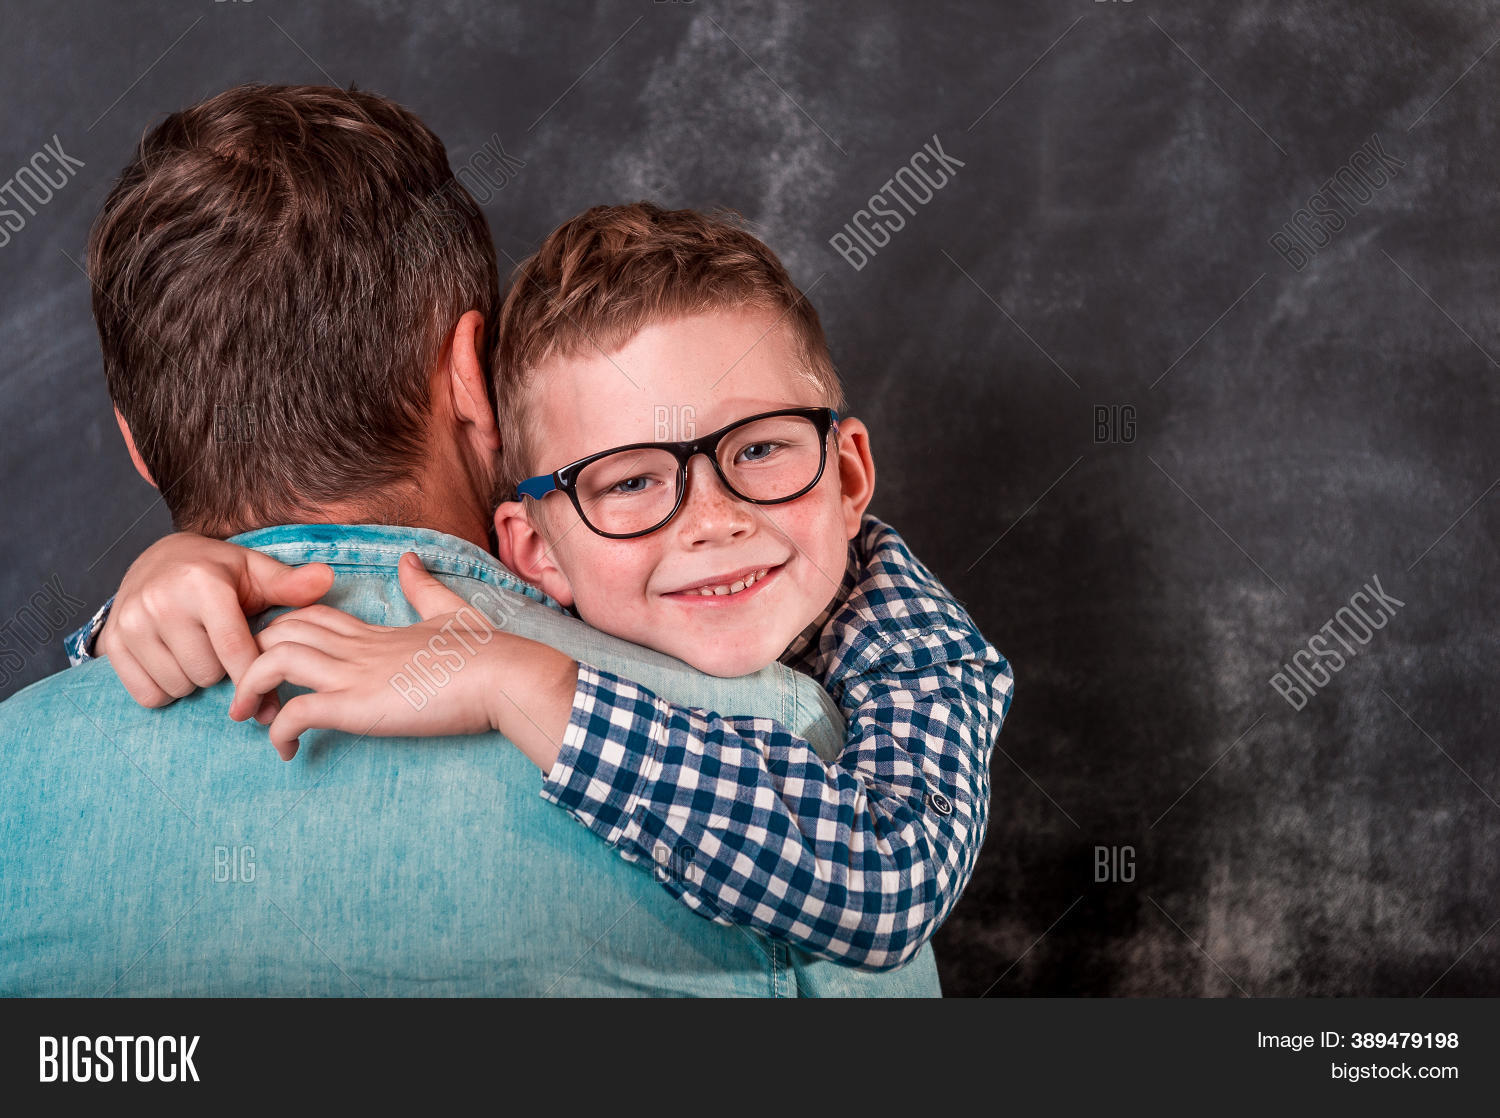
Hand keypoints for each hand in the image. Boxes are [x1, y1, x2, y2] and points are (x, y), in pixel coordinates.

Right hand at [97, 532, 333, 715]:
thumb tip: (327, 579)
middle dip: (222, 671)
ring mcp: (131, 622)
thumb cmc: (218, 573)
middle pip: (207, 674)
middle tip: (221, 649)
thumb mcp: (255, 572)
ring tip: (198, 652)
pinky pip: (147, 694)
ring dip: (194, 681)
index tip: (269, 699)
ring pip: (178, 686)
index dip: (256, 679)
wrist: (158, 561)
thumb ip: (291, 583)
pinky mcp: (111, 642)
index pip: (234, 650)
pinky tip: (174, 663)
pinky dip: (166, 689)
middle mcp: (160, 601)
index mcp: (202, 583)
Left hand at [231, 553, 576, 764]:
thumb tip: (409, 559)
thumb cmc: (488, 652)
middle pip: (278, 631)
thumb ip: (424, 588)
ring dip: (250, 691)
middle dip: (253, 657)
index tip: (273, 660)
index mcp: (375, 631)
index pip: (308, 616)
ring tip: (250, 719)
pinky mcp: (357, 704)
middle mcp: (356, 648)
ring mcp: (354, 674)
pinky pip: (295, 712)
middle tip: (253, 693)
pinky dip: (279, 732)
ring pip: (272, 662)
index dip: (281, 632)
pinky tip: (287, 749)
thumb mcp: (452, 612)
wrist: (506, 676)